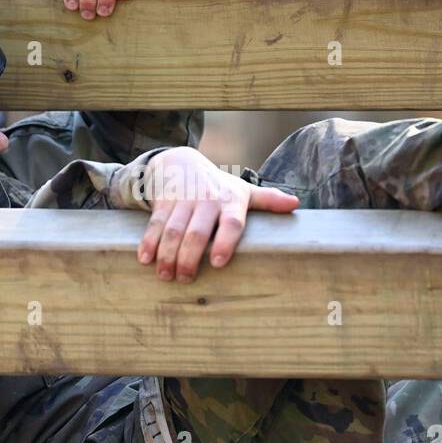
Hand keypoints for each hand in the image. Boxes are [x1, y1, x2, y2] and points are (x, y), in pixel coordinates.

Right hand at [136, 147, 299, 283]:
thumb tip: (295, 205)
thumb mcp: (243, 190)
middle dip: (189, 257)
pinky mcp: (162, 201)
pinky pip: (155, 224)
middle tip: (185, 279)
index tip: (217, 263)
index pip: (231, 223)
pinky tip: (146, 259)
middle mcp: (206, 200)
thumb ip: (268, 200)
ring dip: (167, 254)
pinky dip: (149, 242)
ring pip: (173, 230)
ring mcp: (182, 200)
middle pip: (197, 232)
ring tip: (166, 275)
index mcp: (229, 201)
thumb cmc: (218, 185)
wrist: (180, 162)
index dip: (224, 242)